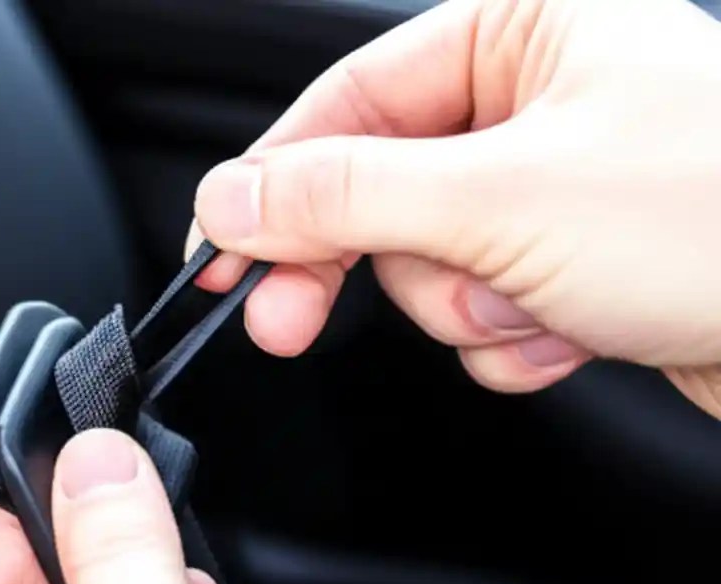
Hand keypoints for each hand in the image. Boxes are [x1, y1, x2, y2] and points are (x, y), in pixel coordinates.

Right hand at [189, 0, 720, 418]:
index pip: (343, 103)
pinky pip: (484, 305)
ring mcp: (556, 182)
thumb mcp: (499, 197)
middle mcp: (534, 95)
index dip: (270, 188)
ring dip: (464, 309)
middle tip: (288, 323)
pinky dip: (511, 337)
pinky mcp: (578, 258)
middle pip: (374, 188)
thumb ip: (345, 194)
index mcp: (518, 28)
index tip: (220, 255)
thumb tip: (233, 198)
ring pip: (426, 261)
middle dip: (361, 265)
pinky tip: (572, 334)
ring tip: (535, 312)